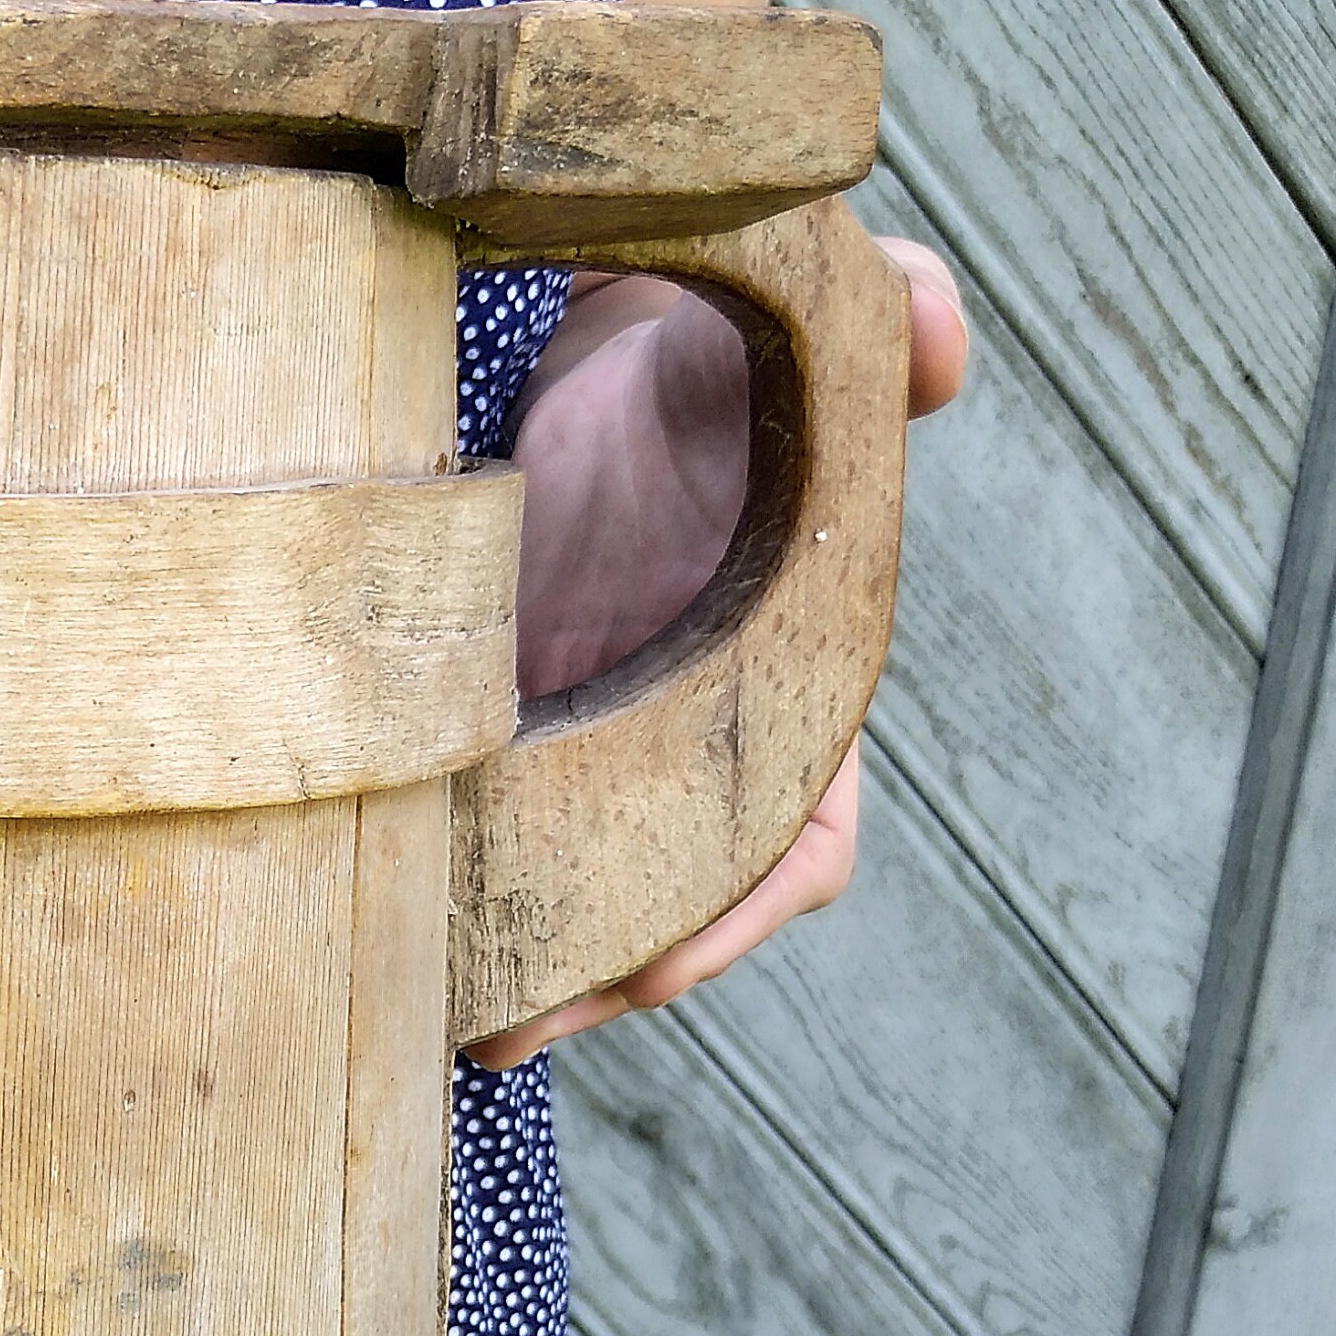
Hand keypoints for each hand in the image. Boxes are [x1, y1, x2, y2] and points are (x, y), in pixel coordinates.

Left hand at [465, 234, 971, 1069]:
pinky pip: (499, 841)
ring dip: (528, 966)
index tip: (664, 971)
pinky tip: (397, 952)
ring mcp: (601, 742)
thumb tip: (937, 340)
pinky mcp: (508, 734)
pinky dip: (463, 898)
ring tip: (454, 1027)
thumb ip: (878, 314)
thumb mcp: (779, 307)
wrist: (586, 333)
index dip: (742, 907)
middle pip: (675, 901)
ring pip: (581, 890)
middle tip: (508, 1027)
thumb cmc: (701, 331)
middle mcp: (699, 731)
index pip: (799, 829)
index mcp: (787, 672)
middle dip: (602, 973)